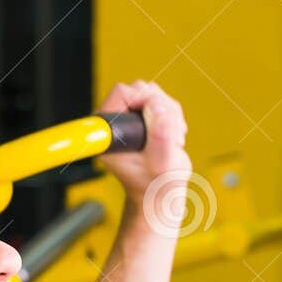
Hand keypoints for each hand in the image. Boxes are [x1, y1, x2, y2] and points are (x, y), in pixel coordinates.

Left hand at [94, 80, 190, 223]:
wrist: (160, 191)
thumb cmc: (155, 185)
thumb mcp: (161, 164)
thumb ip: (160, 136)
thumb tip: (158, 107)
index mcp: (107, 133)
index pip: (122, 94)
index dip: (144, 99)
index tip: (159, 117)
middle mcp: (114, 122)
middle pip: (140, 90)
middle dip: (162, 108)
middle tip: (171, 134)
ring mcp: (128, 116)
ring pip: (154, 93)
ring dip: (170, 113)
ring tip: (173, 139)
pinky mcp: (141, 115)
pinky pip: (162, 101)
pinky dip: (173, 115)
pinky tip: (173, 136)